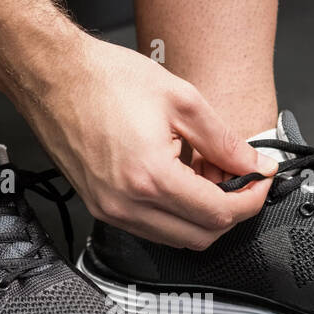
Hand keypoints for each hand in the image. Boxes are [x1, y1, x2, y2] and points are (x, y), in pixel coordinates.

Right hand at [26, 33, 276, 247]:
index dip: (251, 199)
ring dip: (201, 214)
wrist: (53, 76)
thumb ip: (224, 140)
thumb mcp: (181, 100)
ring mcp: (111, 211)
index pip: (219, 213)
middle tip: (239, 178)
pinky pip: (151, 228)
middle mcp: (128, 205)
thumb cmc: (104, 80)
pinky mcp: (101, 208)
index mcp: (151, 177)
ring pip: (177, 237)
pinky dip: (175, 212)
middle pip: (201, 236)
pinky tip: (179, 179)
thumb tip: (253, 163)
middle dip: (230, 211)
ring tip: (205, 173)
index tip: (261, 180)